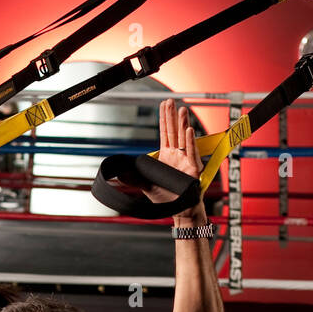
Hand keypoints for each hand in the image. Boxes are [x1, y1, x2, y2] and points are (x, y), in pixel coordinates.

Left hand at [144, 100, 203, 217]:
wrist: (180, 210)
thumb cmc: (167, 197)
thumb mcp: (146, 185)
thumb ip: (133, 178)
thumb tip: (119, 173)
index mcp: (167, 156)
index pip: (164, 133)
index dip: (163, 119)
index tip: (163, 105)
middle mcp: (177, 155)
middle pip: (174, 132)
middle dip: (171, 116)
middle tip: (170, 101)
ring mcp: (186, 160)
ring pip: (184, 139)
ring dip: (182, 124)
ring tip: (181, 111)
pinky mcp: (193, 169)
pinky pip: (192, 153)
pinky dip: (190, 142)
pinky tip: (188, 130)